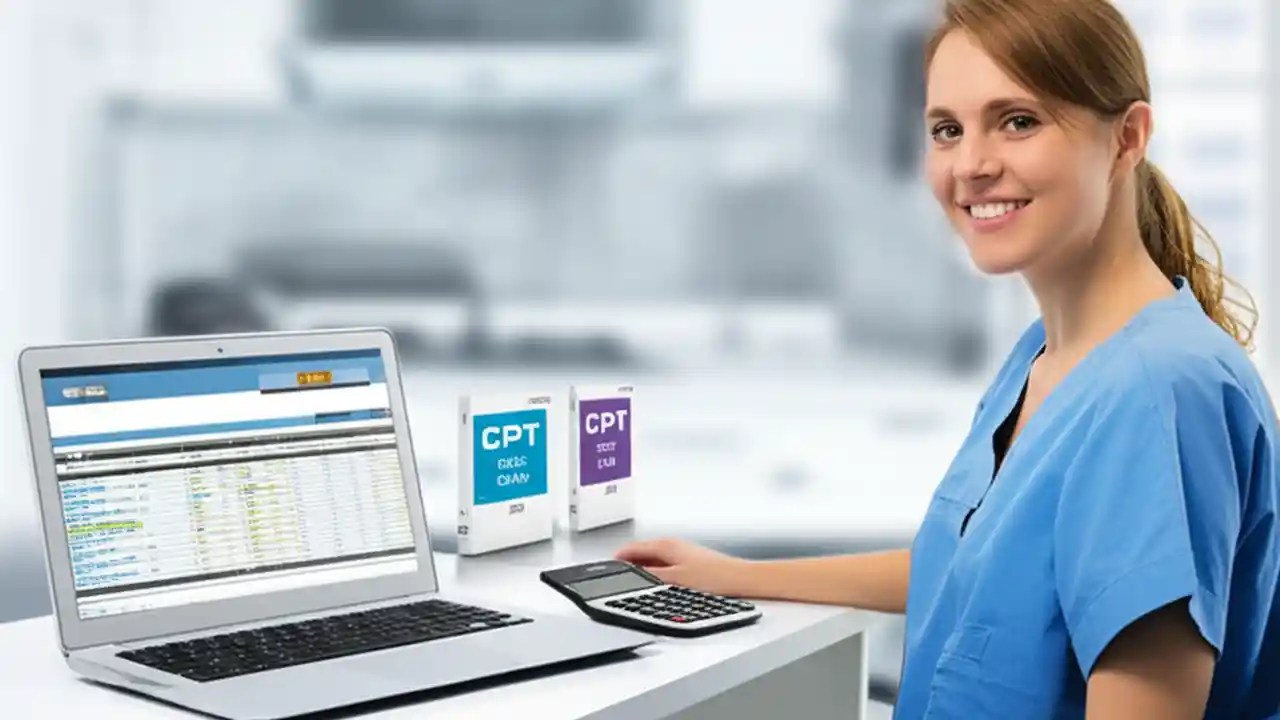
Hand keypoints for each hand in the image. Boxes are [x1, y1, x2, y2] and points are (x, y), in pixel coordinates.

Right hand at [614, 538, 753, 596]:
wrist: (740, 579)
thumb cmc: (715, 577)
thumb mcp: (676, 580)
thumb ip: (653, 577)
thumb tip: (635, 575)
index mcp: (667, 546)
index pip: (634, 548)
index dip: (619, 558)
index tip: (608, 566)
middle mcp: (674, 546)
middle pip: (643, 552)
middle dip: (630, 563)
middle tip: (619, 577)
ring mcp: (682, 553)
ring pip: (654, 559)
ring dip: (643, 569)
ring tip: (636, 582)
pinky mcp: (690, 562)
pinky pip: (665, 565)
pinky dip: (656, 572)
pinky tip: (658, 585)